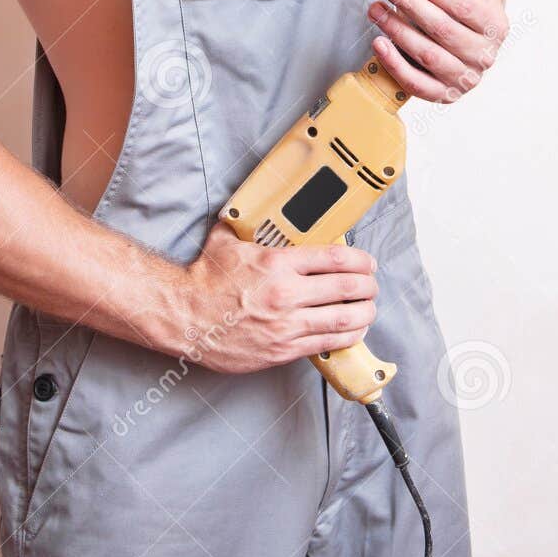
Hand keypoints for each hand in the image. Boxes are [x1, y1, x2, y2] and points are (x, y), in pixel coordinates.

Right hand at [168, 222, 378, 372]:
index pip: (335, 258)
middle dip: (368, 285)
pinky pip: (326, 343)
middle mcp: (286, 293)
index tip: (367, 262)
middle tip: (372, 284)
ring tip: (369, 308)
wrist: (185, 318)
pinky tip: (353, 330)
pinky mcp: (282, 349)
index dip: (360, 260)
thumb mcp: (227, 241)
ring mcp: (286, 324)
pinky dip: (347, 336)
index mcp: (277, 263)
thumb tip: (251, 207)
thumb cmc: (205, 281)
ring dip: (364, 312)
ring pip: (342, 318)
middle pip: (346, 288)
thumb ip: (246, 224)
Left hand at [367, 0, 508, 102]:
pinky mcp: (444, 95)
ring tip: (375, 9)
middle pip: (442, 29)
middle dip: (409, 4)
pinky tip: (378, 43)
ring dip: (397, 31)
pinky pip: (417, 84)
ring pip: (427, 55)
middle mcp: (486, 55)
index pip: (462, 5)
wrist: (455, 31)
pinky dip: (395, 64)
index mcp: (496, 24)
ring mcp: (466, 79)